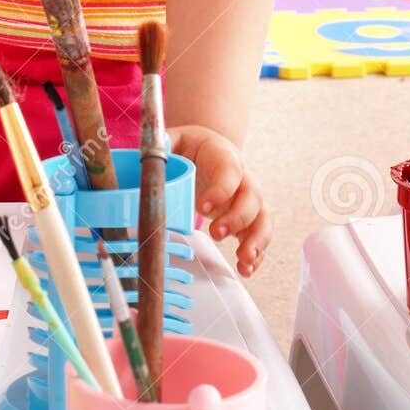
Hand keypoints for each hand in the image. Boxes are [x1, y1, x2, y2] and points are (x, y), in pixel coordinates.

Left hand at [168, 125, 270, 277]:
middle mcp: (243, 177)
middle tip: (215, 233)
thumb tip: (146, 159)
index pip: (229, 171)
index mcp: (224, 156)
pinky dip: (257, 254)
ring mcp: (249, 199)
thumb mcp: (174, 140)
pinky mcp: (249, 218)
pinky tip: (246, 269)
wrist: (209, 150)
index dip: (220, 190)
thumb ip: (162, 148)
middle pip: (251, 197)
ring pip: (263, 218)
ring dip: (256, 240)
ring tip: (244, 259)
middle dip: (236, 218)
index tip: (203, 207)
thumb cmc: (191, 147)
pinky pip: (259, 235)